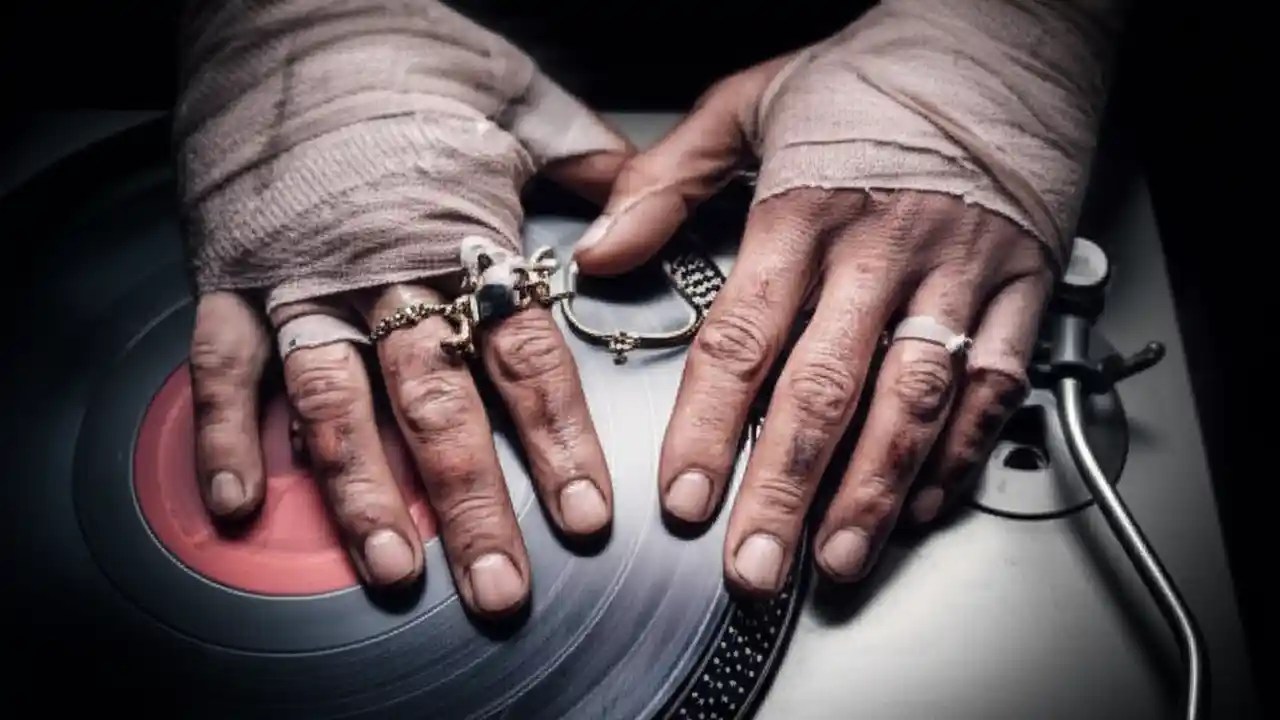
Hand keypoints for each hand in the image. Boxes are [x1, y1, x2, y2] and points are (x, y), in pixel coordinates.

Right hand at [177, 0, 630, 615]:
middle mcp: (382, 272)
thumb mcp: (521, 101)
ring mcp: (301, 279)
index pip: (523, 360)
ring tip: (395, 566)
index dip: (556, 443)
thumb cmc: (409, 55)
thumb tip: (643, 203)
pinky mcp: (229, 273)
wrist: (289, 12)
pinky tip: (239, 502)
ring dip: (364, 493)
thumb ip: (588, 166)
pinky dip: (225, 434)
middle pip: (437, 405)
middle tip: (499, 585)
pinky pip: (222, 364)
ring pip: (336, 402)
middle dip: (472, 502)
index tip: (583, 514)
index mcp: (461, 238)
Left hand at [574, 54, 1060, 594]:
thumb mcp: (750, 102)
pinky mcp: (1022, 287)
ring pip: (913, 399)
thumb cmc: (873, 76)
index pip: (743, 337)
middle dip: (785, 487)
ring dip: (874, 489)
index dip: (710, 425)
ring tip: (838, 558)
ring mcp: (959, 274)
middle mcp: (882, 251)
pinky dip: (959, 452)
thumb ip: (667, 179)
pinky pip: (994, 384)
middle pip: (825, 387)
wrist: (1006, 38)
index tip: (684, 496)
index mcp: (804, 209)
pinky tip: (922, 504)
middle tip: (753, 565)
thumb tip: (599, 250)